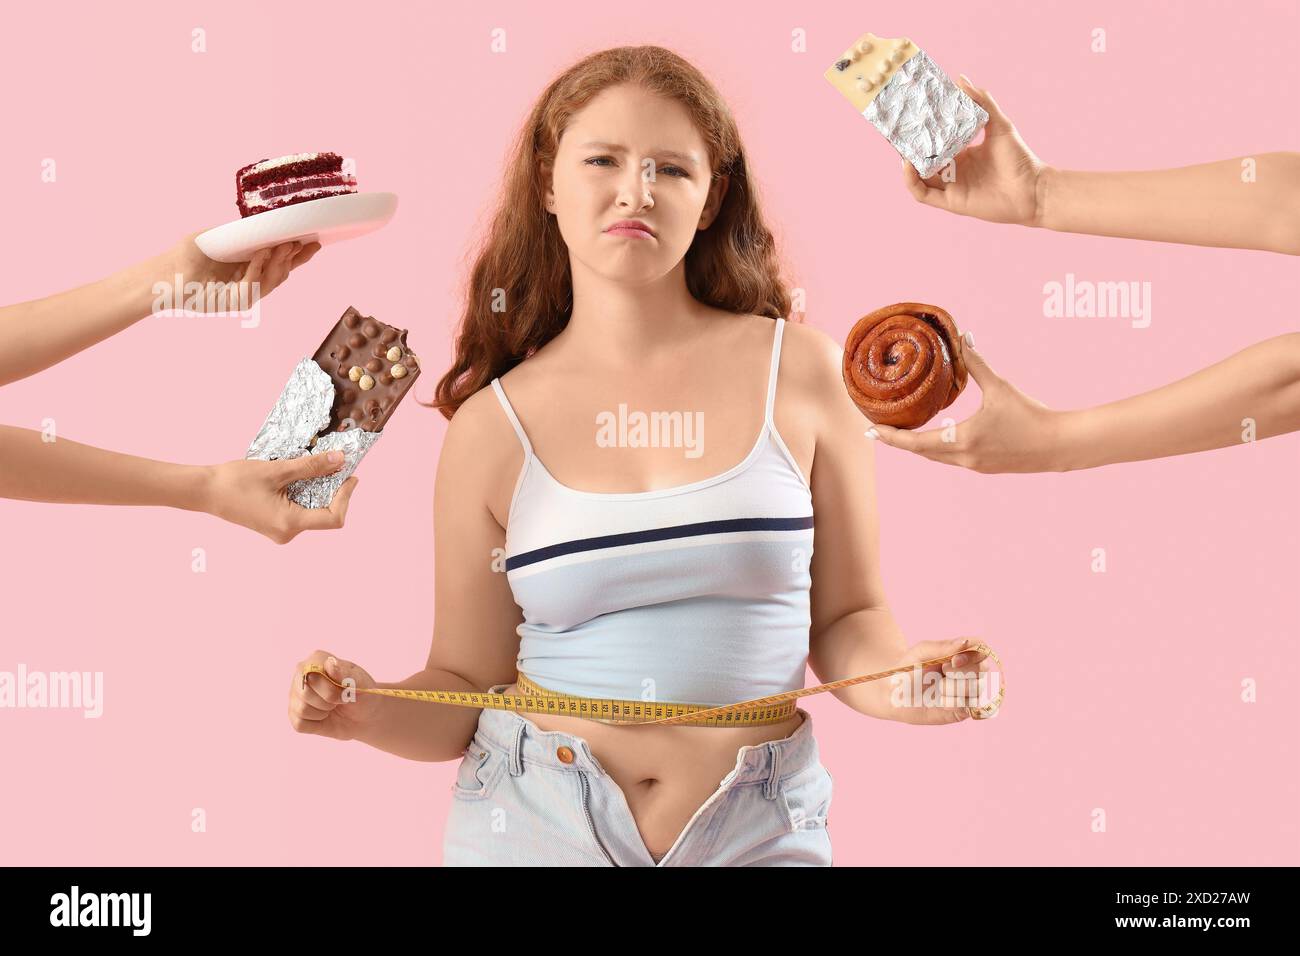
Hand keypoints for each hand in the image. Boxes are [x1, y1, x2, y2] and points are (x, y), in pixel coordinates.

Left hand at [162, 230, 321, 311]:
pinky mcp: (232, 303)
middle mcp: (250, 284)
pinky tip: (262, 253)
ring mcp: (242, 295)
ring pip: (272, 282)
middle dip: (295, 258)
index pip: (280, 263)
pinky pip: (252, 286)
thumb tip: (267, 223)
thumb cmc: (186, 253)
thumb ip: (243, 233)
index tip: (315, 240)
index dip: (298, 254)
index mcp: (250, 268)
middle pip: (282, 273)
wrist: (163, 272)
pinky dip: (258, 269)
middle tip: (304, 241)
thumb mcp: (219, 236)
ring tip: (285, 244)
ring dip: (280, 262)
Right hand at [199, 452, 359, 542]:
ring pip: (313, 512)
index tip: (350, 476)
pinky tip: (302, 476)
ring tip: (319, 467)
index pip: (334, 518)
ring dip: (320, 490)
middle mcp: (287, 533)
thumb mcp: (278, 470)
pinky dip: (306, 493)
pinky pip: (299, 510)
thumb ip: (311, 467)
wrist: (204, 490)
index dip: (346, 497)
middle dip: (334, 490)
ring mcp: (280, 530)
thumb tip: (340, 460)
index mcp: (289, 524)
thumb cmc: (235, 481)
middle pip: (326, 515)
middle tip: (336, 465)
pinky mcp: (274, 524)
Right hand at [289, 651, 383, 739]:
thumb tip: (329, 663)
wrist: (364, 715)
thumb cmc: (362, 693)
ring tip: (332, 707)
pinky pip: (300, 724)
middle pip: (304, 693)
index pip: (312, 675)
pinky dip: (316, 725)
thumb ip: (345, 673)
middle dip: (328, 702)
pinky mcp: (294, 714)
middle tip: (340, 700)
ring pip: (301, 710)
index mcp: (316, 659)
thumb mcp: (361, 682)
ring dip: (323, 713)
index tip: (345, 692)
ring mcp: (295, 695)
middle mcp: (301, 675)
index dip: (330, 689)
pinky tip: (324, 716)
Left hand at [866, 336, 1069, 473]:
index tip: (870, 431)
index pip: (915, 443)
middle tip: (879, 429)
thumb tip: (963, 338)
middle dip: (899, 441)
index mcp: (962, 441)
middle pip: (921, 452)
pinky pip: (952, 458)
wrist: (1059, 445)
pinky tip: (938, 435)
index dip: (890, 437)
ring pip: (936, 457)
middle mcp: (963, 458)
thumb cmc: (1031, 415)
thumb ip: (977, 364)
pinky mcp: (984, 468)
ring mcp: (974, 467)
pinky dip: (939, 447)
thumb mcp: (1000, 387)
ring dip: (919, 445)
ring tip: (902, 431)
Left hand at [882, 638, 998, 724]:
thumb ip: (943, 647)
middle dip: (963, 671)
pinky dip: (957, 704)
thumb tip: (967, 641)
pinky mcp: (962, 711)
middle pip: (983, 669)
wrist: (893, 693)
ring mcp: (966, 693)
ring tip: (939, 688)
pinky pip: (972, 707)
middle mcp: (968, 673)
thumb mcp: (922, 652)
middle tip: (943, 672)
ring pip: (978, 688)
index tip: (953, 660)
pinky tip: (942, 703)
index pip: (982, 651)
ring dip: (958, 688)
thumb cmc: (908, 669)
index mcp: (961, 656)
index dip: (972, 655)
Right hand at [902, 75, 1048, 226]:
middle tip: (895, 129)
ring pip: (918, 176)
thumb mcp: (999, 124)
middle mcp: (952, 170)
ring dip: (906, 163)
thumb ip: (982, 102)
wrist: (1032, 189)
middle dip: (907, 146)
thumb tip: (961, 79)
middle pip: (922, 158)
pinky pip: (923, 194)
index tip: (908, 115)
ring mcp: (950, 186)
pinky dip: (911, 182)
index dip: (920, 132)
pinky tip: (908, 166)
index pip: (933, 142)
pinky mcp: (950, 202)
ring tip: (899, 147)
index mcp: (960, 153)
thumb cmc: (1019, 158)